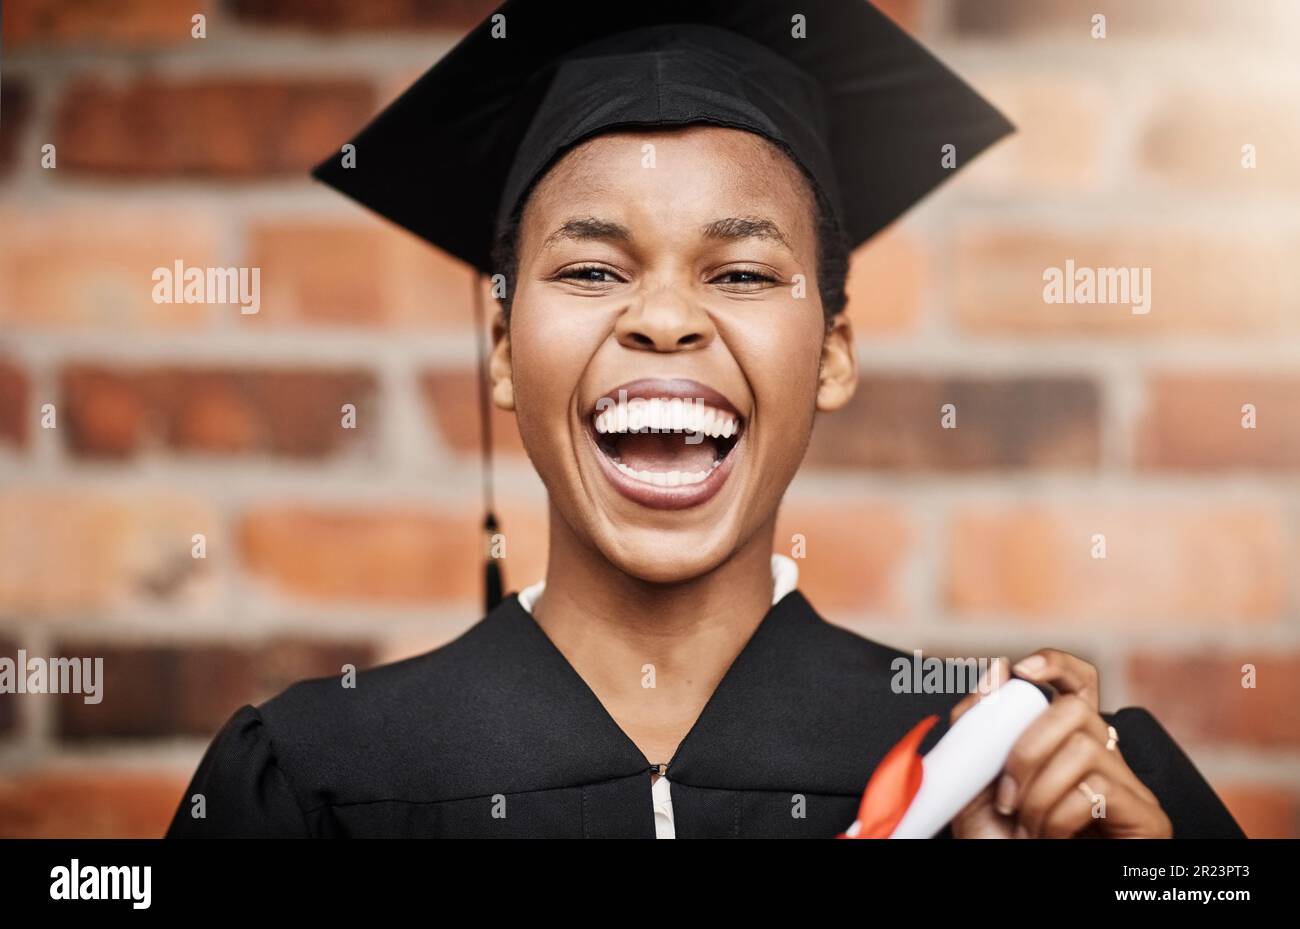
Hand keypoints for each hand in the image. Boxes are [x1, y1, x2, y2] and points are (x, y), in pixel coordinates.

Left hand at [949, 651, 1171, 838]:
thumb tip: (994, 672)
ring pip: (1083, 746)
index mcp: (1063, 744)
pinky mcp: (1147, 818)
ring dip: (1038, 790)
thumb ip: (980, 731)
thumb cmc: (1001, 845)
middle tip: (1004, 793)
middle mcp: (1102, 758)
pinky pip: (1097, 786)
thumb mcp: (977, 785)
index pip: (1078, 685)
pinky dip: (1058, 813)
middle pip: (1077, 708)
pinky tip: (1050, 837)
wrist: (1011, 895)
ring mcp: (1129, 787)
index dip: (1057, 665)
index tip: (1021, 669)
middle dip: (1026, 745)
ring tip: (1025, 827)